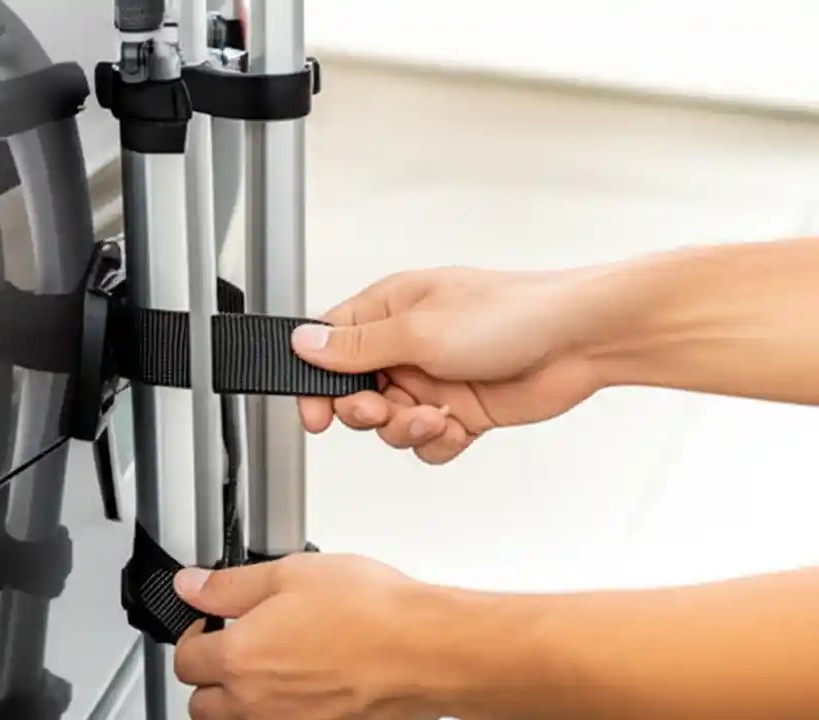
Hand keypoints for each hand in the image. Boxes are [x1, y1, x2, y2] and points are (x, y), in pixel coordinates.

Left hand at [173, 554, 493, 719]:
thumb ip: (228, 585)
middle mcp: (255, 703)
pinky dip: (277, 711)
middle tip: (238, 643)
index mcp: (239, 659)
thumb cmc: (369, 611)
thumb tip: (191, 586)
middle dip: (211, 674)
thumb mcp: (288, 573)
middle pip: (202, 703)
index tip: (211, 621)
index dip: (195, 634)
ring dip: (238, 699)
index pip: (185, 659)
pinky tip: (301, 684)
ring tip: (269, 664)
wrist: (425, 649)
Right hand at [293, 267, 603, 463]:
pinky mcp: (461, 409)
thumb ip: (355, 347)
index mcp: (388, 310)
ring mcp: (433, 378)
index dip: (315, 382)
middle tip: (384, 411)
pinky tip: (460, 426)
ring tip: (437, 417)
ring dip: (407, 430)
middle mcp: (406, 344)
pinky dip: (439, 442)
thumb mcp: (418, 330)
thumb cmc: (511, 313)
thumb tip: (303, 343)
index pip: (328, 347)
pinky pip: (427, 442)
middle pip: (353, 393)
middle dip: (365, 412)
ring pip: (389, 425)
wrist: (581, 341)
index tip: (315, 414)